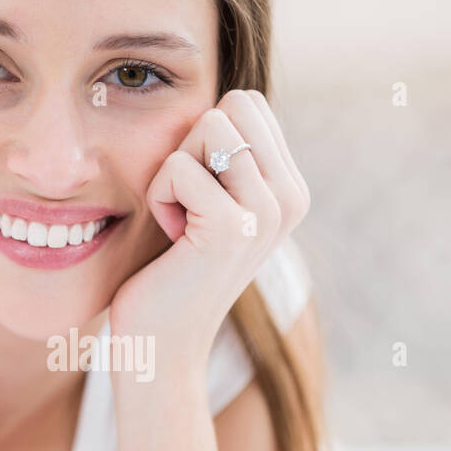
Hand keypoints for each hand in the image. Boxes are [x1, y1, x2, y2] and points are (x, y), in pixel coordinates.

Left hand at [108, 89, 310, 368]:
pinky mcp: (232, 228)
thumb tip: (224, 103)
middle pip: (233, 105)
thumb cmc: (171, 270)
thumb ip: (227, 157)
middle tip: (187, 204)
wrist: (162, 347)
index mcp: (291, 189)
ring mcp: (267, 213)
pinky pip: (178, 166)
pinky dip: (159, 197)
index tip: (199, 195)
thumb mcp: (210, 204)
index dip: (206, 139)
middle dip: (192, 145)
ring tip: (181, 223)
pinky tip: (171, 240)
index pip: (246, 103)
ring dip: (173, 173)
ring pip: (208, 126)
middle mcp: (290, 198)